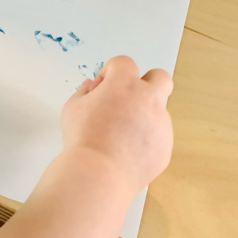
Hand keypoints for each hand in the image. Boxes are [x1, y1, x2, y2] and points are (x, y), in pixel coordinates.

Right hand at [61, 56, 173, 193]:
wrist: (99, 174)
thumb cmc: (82, 138)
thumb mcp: (72, 108)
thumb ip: (84, 92)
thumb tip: (92, 88)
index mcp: (124, 84)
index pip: (123, 63)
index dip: (110, 72)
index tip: (101, 89)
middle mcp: (148, 99)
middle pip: (160, 78)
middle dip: (146, 83)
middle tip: (127, 100)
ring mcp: (161, 123)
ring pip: (158, 111)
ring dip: (142, 116)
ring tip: (119, 136)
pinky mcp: (165, 146)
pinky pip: (157, 137)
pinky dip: (145, 141)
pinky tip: (125, 153)